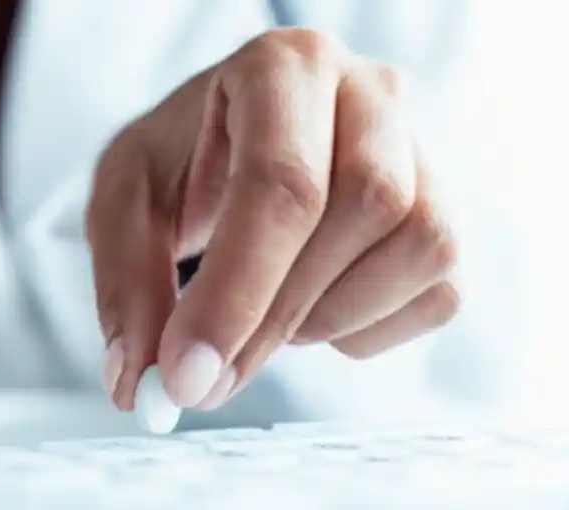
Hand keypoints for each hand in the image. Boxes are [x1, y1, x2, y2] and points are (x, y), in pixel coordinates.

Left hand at [88, 28, 459, 411]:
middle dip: (276, 313)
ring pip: (421, 245)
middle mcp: (369, 93)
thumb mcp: (124, 206)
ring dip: (329, 314)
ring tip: (263, 314)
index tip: (188, 374)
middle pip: (366, 203)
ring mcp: (422, 152)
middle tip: (207, 377)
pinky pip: (439, 293)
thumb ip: (125, 286)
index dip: (237, 290)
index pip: (282, 179)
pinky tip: (310, 312)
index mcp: (282, 68)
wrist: (229, 149)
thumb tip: (140, 382)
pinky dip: (366, 329)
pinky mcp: (444, 215)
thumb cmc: (181, 164)